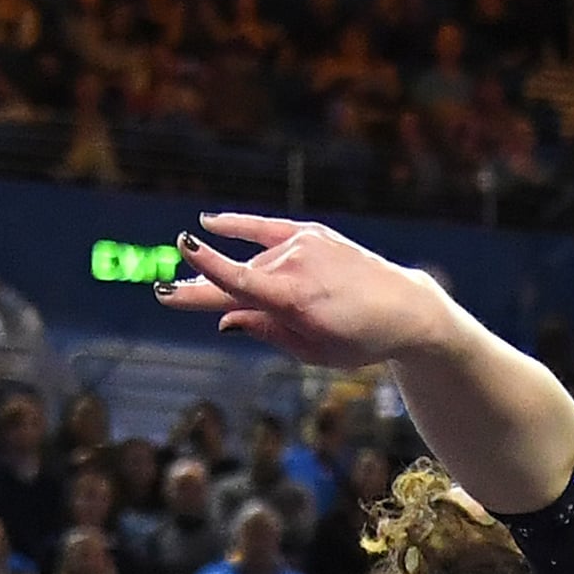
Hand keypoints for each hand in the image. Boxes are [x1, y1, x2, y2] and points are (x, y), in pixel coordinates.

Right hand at [157, 216, 457, 367]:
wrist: (405, 308)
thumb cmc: (359, 340)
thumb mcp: (312, 351)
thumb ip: (265, 331)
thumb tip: (224, 320)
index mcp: (294, 300)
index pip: (235, 286)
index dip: (200, 282)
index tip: (168, 283)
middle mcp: (296, 265)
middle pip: (238, 279)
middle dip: (204, 289)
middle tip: (168, 294)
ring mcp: (304, 245)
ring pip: (256, 264)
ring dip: (250, 282)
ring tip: (285, 308)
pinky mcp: (312, 233)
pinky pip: (268, 227)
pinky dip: (239, 225)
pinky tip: (210, 222)